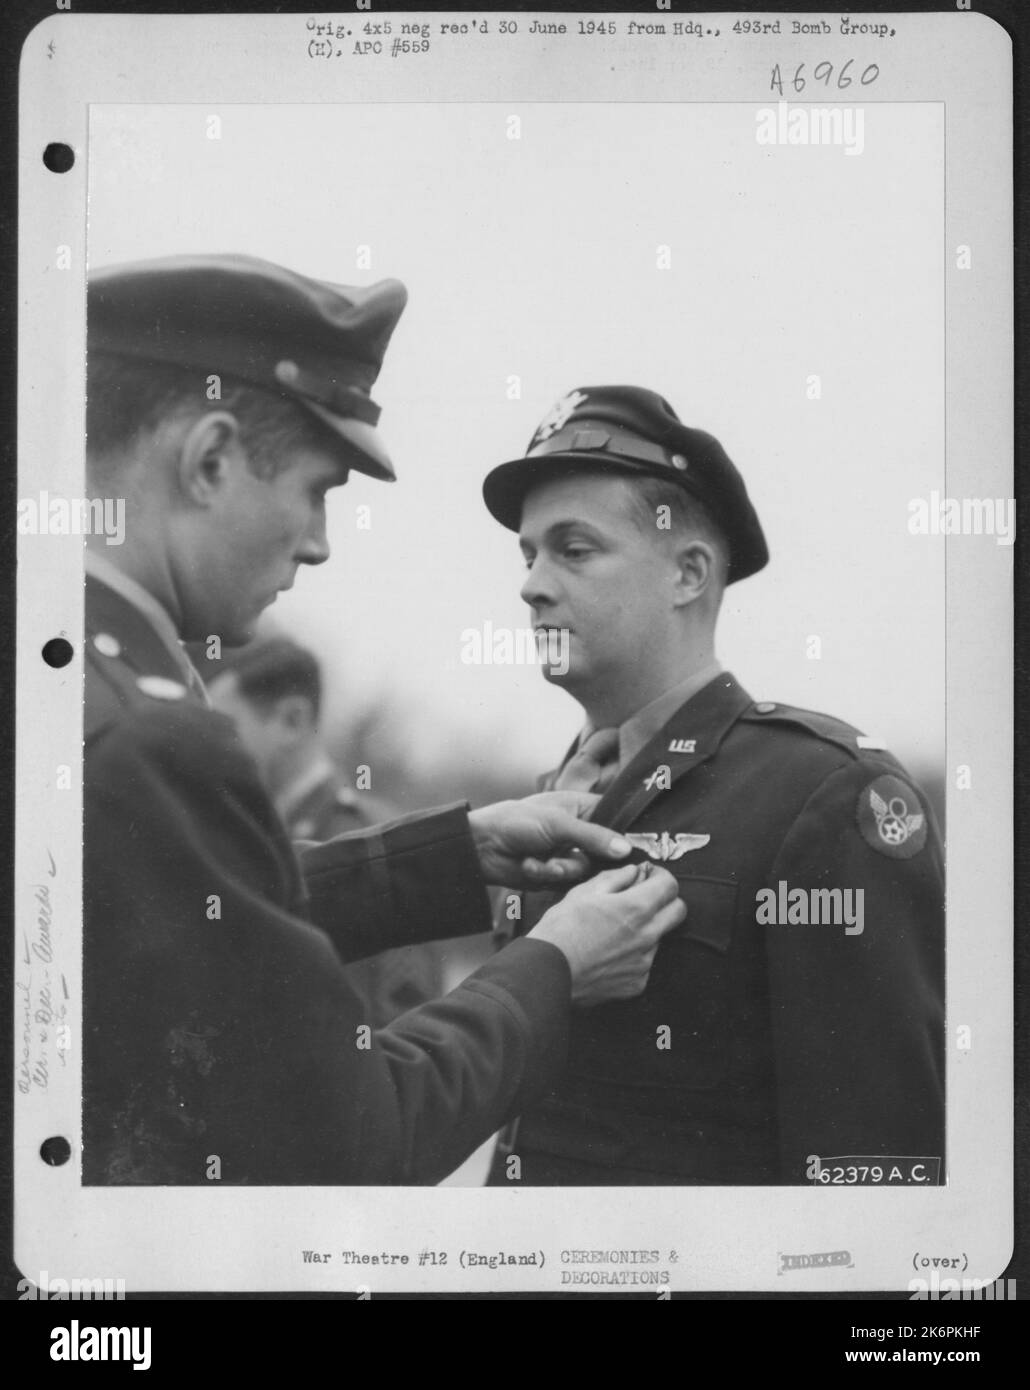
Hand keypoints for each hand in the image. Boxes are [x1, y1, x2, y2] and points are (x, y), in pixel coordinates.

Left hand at [468, 791, 631, 886]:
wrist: (482, 847)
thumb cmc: (516, 822)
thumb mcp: (558, 824)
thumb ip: (593, 836)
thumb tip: (626, 848)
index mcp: (582, 807)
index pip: (616, 819)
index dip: (623, 834)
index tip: (630, 848)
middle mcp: (580, 831)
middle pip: (606, 850)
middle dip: (587, 857)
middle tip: (576, 856)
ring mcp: (569, 853)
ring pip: (586, 869)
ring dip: (562, 868)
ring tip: (542, 861)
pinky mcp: (557, 873)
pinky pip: (567, 880)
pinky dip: (547, 874)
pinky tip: (530, 865)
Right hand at [529, 862, 685, 1005]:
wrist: (546, 973)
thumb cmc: (560, 931)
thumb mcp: (583, 892)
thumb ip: (615, 878)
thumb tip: (633, 871)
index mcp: (636, 908)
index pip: (670, 885)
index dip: (659, 875)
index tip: (648, 876)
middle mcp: (647, 936)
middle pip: (679, 911)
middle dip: (665, 900)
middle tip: (642, 898)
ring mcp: (644, 962)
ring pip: (660, 937)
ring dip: (646, 929)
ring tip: (615, 930)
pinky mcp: (636, 983)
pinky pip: (645, 963)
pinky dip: (634, 955)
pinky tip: (610, 953)